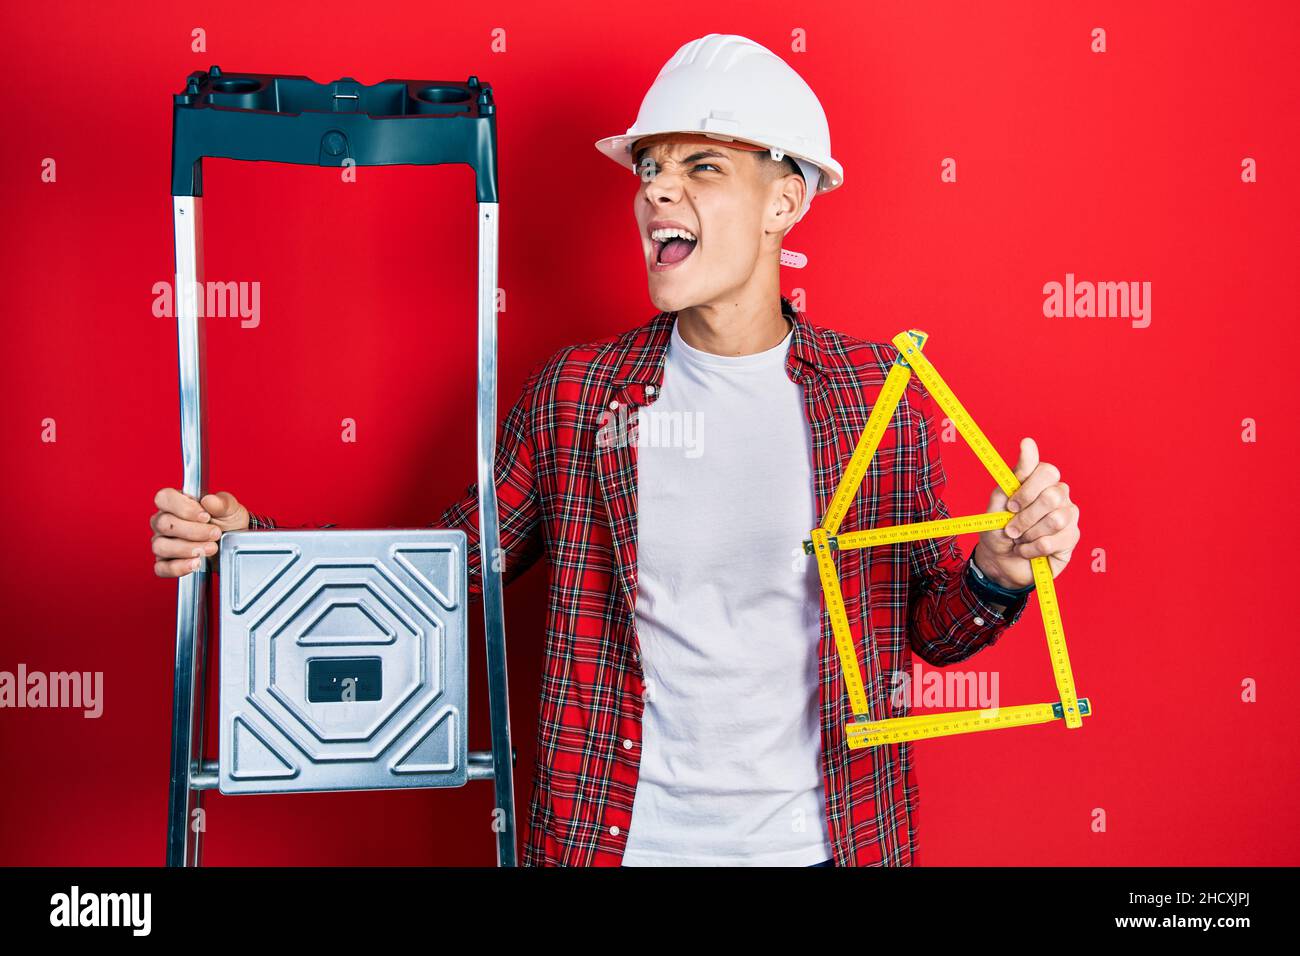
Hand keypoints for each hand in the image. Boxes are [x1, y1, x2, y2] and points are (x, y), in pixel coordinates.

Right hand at [151, 488, 249, 577]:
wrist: (234, 544)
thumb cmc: (228, 522)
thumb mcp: (231, 509)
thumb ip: (221, 502)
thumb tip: (209, 500)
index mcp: (175, 503)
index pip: (164, 498)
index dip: (183, 507)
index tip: (205, 516)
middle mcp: (164, 522)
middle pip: (164, 524)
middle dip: (192, 531)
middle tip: (215, 533)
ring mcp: (162, 543)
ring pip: (161, 546)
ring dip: (188, 549)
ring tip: (211, 548)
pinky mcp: (165, 563)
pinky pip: (162, 568)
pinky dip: (179, 567)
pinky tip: (196, 563)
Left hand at [973, 437, 1079, 589]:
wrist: (998, 561)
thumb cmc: (997, 529)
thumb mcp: (997, 503)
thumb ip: (1014, 475)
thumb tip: (1028, 441)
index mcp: (1039, 482)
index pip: (1047, 471)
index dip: (1027, 489)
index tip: (1010, 504)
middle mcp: (1057, 494)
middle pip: (1053, 496)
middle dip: (1025, 516)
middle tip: (1010, 528)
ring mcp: (1068, 515)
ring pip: (1056, 519)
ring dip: (1028, 534)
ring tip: (1018, 540)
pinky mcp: (1071, 538)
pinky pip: (1056, 540)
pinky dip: (1033, 548)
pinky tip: (1026, 551)